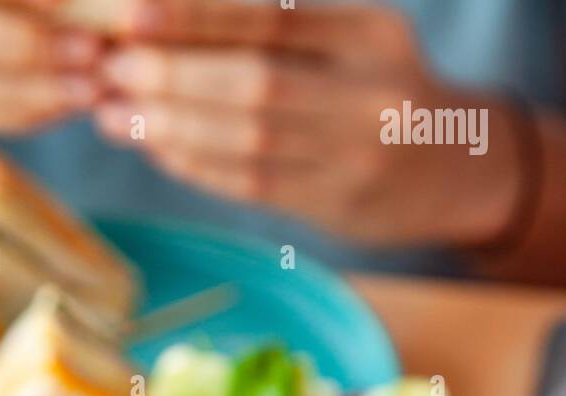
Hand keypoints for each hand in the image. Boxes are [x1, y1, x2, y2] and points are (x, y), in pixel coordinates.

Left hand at [99, 1, 520, 247]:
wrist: (455, 169)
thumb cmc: (378, 93)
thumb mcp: (350, 41)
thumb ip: (282, 32)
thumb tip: (173, 26)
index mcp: (365, 34)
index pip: (267, 19)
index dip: (194, 18)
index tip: (131, 16)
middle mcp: (365, 94)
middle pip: (252, 83)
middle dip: (171, 78)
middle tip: (110, 72)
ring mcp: (354, 156)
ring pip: (247, 141)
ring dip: (171, 129)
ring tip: (116, 114)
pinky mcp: (336, 206)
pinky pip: (253, 185)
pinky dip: (198, 167)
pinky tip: (157, 151)